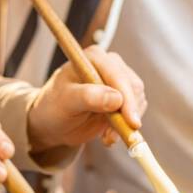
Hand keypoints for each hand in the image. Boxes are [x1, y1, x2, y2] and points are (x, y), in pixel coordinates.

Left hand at [27, 46, 146, 150]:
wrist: (54, 122)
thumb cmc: (54, 108)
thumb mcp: (66, 102)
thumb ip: (89, 97)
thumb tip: (117, 98)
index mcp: (94, 57)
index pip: (117, 75)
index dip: (127, 98)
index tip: (131, 121)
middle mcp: (109, 64)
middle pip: (133, 86)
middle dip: (127, 113)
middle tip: (112, 135)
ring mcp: (118, 80)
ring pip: (138, 99)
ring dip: (126, 122)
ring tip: (106, 136)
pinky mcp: (124, 96)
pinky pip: (136, 111)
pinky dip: (126, 126)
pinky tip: (108, 134)